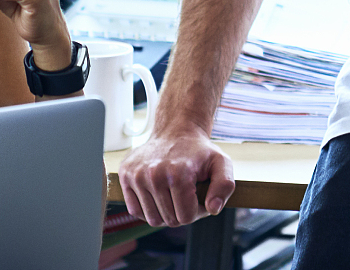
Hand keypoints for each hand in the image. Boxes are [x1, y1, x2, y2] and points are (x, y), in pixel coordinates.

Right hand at [119, 129, 234, 227]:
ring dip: (165, 212)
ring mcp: (137, 175)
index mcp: (178, 173)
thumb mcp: (221, 163)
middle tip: (187, 195)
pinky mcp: (125, 175)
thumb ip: (225, 186)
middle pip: (169, 220)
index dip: (197, 211)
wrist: (176, 130)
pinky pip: (135, 210)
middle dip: (182, 213)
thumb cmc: (199, 151)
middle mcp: (154, 174)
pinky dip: (148, 208)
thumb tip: (212, 209)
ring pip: (152, 219)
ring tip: (173, 195)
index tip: (199, 197)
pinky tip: (159, 194)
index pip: (186, 217)